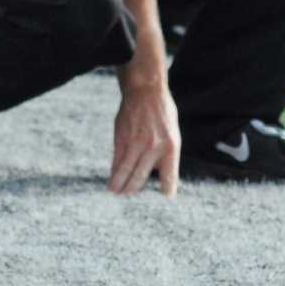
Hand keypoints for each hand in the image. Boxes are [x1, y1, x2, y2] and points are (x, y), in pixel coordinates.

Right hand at [109, 74, 180, 197]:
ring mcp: (136, 142)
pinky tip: (112, 175)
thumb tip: (156, 172)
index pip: (170, 176)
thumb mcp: (172, 132)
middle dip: (133, 189)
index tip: (165, 196)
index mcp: (171, 147)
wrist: (145, 89)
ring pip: (126, 170)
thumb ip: (165, 153)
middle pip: (141, 176)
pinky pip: (117, 158)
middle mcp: (153, 147)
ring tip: (115, 191)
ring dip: (119, 183)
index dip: (168, 189)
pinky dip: (114, 169)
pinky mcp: (122, 137)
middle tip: (127, 196)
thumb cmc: (162, 111)